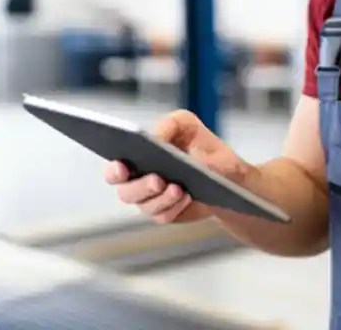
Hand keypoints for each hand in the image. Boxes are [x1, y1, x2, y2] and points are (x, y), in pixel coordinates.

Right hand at [103, 110, 251, 223]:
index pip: (114, 167)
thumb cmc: (201, 145)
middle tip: (157, 179)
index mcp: (135, 156)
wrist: (226, 173)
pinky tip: (187, 197)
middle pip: (125, 192)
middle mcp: (137, 180)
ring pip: (145, 206)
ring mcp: (150, 200)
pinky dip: (176, 206)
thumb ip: (167, 126)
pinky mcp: (165, 213)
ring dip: (162, 198)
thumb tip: (153, 139)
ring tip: (180, 188)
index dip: (114, 169)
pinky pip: (164, 215)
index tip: (122, 167)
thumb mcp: (186, 125)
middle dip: (140, 187)